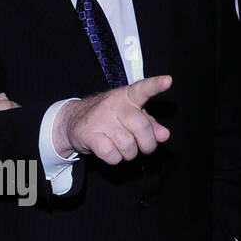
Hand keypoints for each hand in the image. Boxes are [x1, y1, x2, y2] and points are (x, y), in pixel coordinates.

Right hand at [52, 75, 171, 163]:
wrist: (73, 120)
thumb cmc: (109, 118)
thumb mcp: (131, 116)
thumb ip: (150, 124)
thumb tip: (164, 135)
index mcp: (127, 96)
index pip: (143, 89)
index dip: (156, 85)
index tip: (168, 81)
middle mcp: (114, 104)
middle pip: (141, 127)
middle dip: (147, 144)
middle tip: (144, 147)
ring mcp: (100, 119)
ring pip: (128, 145)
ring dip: (129, 153)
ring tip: (122, 147)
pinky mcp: (89, 134)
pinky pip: (112, 155)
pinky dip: (115, 159)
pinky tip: (110, 151)